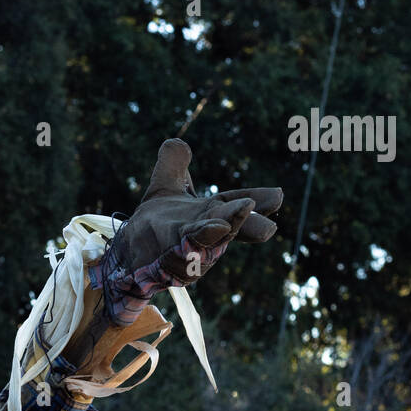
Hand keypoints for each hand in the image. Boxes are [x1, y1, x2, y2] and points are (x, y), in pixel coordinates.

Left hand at [110, 138, 282, 286]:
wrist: (132, 251)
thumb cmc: (157, 221)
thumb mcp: (165, 185)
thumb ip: (172, 163)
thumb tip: (175, 143)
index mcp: (212, 213)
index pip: (237, 204)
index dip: (259, 200)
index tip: (278, 195)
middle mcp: (207, 235)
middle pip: (230, 228)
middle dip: (246, 224)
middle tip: (261, 219)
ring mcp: (191, 253)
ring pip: (207, 247)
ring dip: (214, 236)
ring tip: (221, 225)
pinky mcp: (170, 267)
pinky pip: (180, 262)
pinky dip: (186, 254)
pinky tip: (188, 246)